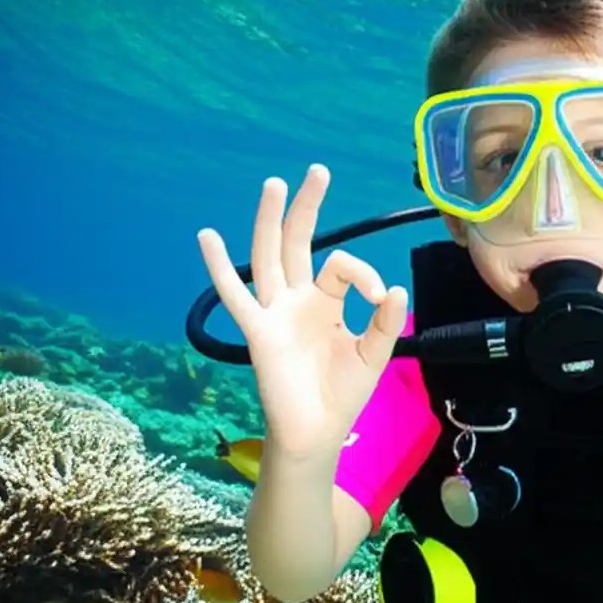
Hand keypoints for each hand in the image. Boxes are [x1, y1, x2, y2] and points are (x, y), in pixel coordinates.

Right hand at [197, 163, 407, 463]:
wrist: (317, 431)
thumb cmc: (341, 393)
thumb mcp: (373, 354)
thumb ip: (385, 322)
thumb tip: (395, 288)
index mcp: (326, 302)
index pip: (341, 265)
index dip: (363, 271)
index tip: (379, 297)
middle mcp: (298, 300)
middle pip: (298, 243)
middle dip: (307, 208)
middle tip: (318, 171)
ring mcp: (275, 312)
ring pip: (268, 257)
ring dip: (270, 221)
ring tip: (273, 185)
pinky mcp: (259, 332)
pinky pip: (235, 296)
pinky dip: (219, 268)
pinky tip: (207, 237)